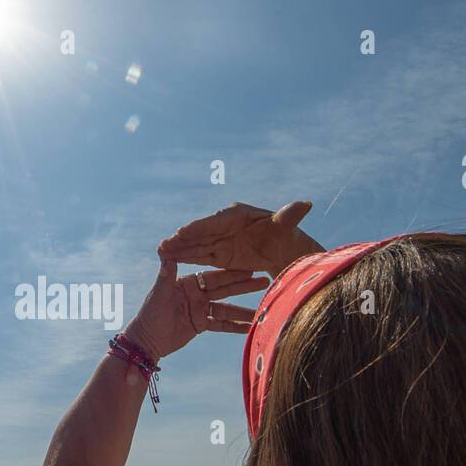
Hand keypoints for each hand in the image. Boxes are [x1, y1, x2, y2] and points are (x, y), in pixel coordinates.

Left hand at [121, 261, 268, 360]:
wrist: (146, 340)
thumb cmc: (149, 314)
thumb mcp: (160, 293)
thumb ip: (167, 274)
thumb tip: (166, 251)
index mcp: (188, 283)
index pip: (213, 277)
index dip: (231, 274)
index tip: (249, 270)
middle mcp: (197, 294)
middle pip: (224, 290)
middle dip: (244, 287)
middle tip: (265, 281)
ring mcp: (200, 310)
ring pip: (225, 308)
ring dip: (243, 309)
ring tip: (262, 309)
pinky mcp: (201, 325)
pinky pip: (221, 325)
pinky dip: (234, 326)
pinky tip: (250, 327)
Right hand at [157, 201, 322, 276]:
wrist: (282, 249)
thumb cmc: (284, 234)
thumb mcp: (287, 226)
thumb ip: (290, 215)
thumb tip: (305, 204)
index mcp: (236, 214)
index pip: (214, 221)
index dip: (199, 227)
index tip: (183, 231)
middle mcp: (223, 225)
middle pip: (200, 232)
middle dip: (182, 239)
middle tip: (164, 244)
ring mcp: (219, 239)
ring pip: (196, 244)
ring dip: (179, 249)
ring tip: (160, 252)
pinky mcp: (218, 253)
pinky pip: (200, 255)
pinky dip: (186, 257)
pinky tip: (170, 260)